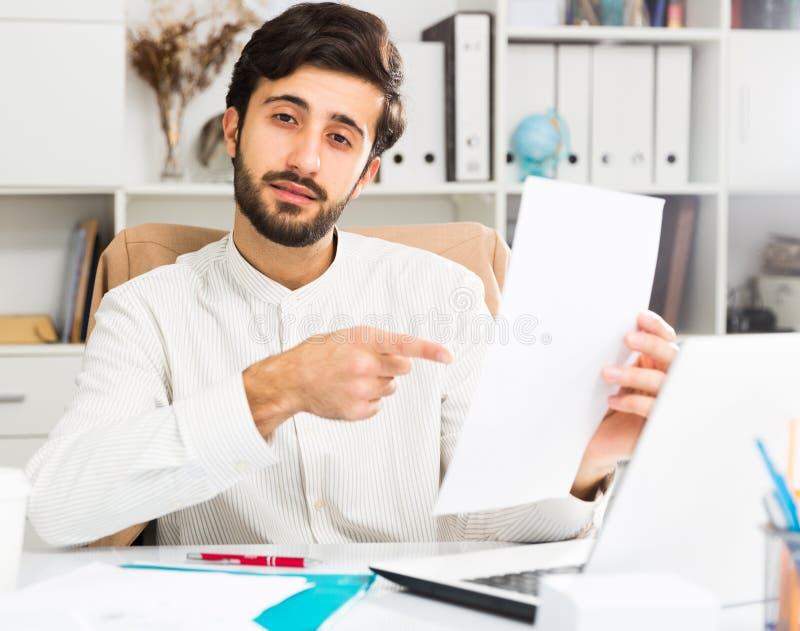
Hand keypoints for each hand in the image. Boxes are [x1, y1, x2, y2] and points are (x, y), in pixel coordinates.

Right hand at [243, 326, 451, 436]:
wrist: (292, 379)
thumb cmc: (322, 353)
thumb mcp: (348, 336)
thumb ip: (378, 343)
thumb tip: (406, 356)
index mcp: (363, 342)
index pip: (404, 345)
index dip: (429, 350)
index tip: (448, 356)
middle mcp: (364, 365)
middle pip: (402, 368)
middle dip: (394, 366)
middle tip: (370, 363)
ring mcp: (360, 390)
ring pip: (390, 388)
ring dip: (378, 383)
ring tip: (352, 378)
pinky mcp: (356, 411)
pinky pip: (378, 406)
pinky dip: (368, 400)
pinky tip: (348, 392)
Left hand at [601, 310, 677, 418]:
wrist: (600, 444)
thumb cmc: (608, 408)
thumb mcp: (614, 379)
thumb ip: (620, 358)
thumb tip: (615, 332)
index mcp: (658, 366)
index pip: (667, 341)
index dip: (657, 328)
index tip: (640, 317)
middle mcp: (667, 381)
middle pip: (671, 358)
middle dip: (651, 344)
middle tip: (627, 338)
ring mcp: (667, 403)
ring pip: (662, 382)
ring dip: (634, 374)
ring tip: (607, 373)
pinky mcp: (661, 424)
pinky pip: (653, 409)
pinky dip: (632, 402)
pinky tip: (613, 401)